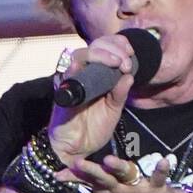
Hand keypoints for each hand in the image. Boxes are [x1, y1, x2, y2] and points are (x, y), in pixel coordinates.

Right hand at [47, 34, 135, 162]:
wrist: (79, 148)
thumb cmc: (95, 127)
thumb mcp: (114, 109)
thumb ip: (120, 93)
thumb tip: (129, 76)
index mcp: (98, 75)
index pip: (105, 48)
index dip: (117, 44)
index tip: (130, 51)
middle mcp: (84, 74)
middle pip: (93, 47)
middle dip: (112, 48)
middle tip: (126, 61)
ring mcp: (72, 81)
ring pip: (79, 55)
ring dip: (99, 55)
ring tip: (116, 63)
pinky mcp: (62, 93)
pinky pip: (65, 77)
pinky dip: (74, 69)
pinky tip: (83, 66)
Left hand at [59, 154, 190, 192]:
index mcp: (104, 189)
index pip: (85, 182)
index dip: (72, 179)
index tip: (56, 177)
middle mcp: (118, 182)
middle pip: (103, 175)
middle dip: (92, 170)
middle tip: (78, 163)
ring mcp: (137, 183)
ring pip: (127, 172)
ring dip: (119, 166)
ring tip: (109, 160)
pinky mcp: (156, 187)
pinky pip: (159, 177)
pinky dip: (161, 170)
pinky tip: (164, 161)